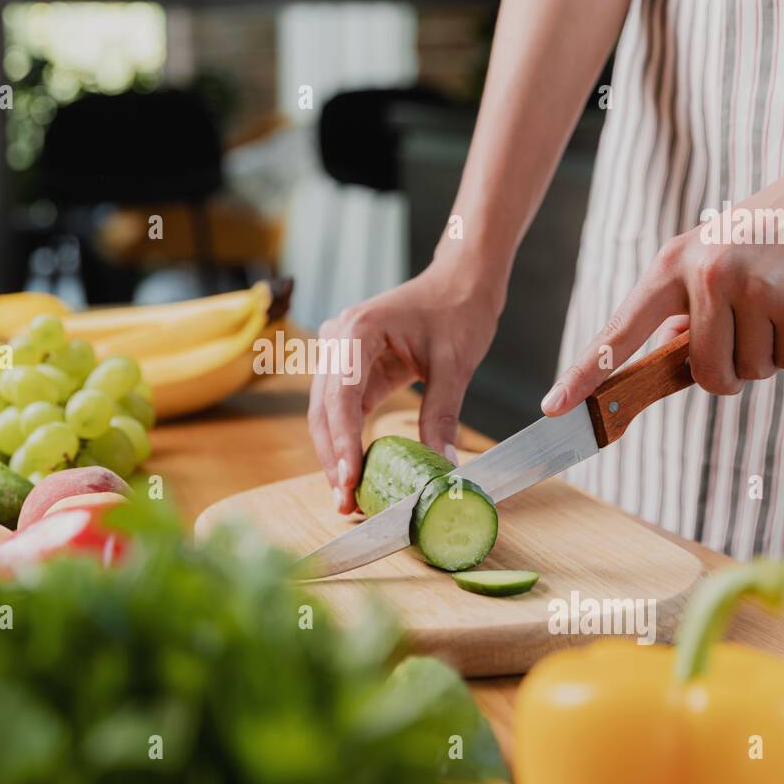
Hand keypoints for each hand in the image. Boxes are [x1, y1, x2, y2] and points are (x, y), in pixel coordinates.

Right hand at [308, 258, 501, 512]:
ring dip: (335, 454)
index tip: (350, 481)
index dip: (342, 443)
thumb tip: (444, 468)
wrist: (460, 280)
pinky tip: (356, 471)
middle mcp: (338, 338)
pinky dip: (347, 440)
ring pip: (325, 412)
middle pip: (323, 409)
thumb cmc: (458, 311)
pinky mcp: (350, 365)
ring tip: (348, 497)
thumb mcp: (454, 365)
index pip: (341, 396)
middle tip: (346, 503)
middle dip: (333, 458)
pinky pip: (342, 408)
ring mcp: (339, 351)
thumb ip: (443, 415)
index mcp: (359, 331)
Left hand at [542, 146, 783, 413]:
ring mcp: (751, 289)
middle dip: (729, 369)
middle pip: (703, 373)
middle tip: (751, 326)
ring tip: (783, 297)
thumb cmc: (776, 230)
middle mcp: (705, 274)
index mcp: (674, 263)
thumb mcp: (715, 252)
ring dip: (769, 352)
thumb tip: (665, 353)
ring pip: (748, 372)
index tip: (554, 407)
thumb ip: (684, 305)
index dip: (585, 372)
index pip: (619, 328)